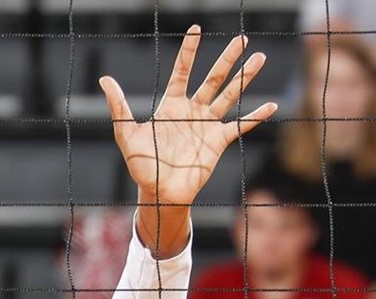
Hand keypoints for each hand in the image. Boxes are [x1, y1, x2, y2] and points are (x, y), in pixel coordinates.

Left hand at [101, 29, 275, 210]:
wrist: (160, 192)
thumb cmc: (141, 165)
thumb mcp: (126, 134)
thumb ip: (118, 107)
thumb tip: (104, 79)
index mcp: (171, 106)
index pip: (182, 71)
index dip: (189, 51)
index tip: (195, 29)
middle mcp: (192, 111)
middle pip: (213, 78)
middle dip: (227, 59)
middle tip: (242, 38)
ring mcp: (207, 125)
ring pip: (230, 95)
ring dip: (245, 78)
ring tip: (258, 58)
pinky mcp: (218, 141)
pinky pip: (240, 125)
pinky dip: (255, 116)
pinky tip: (271, 105)